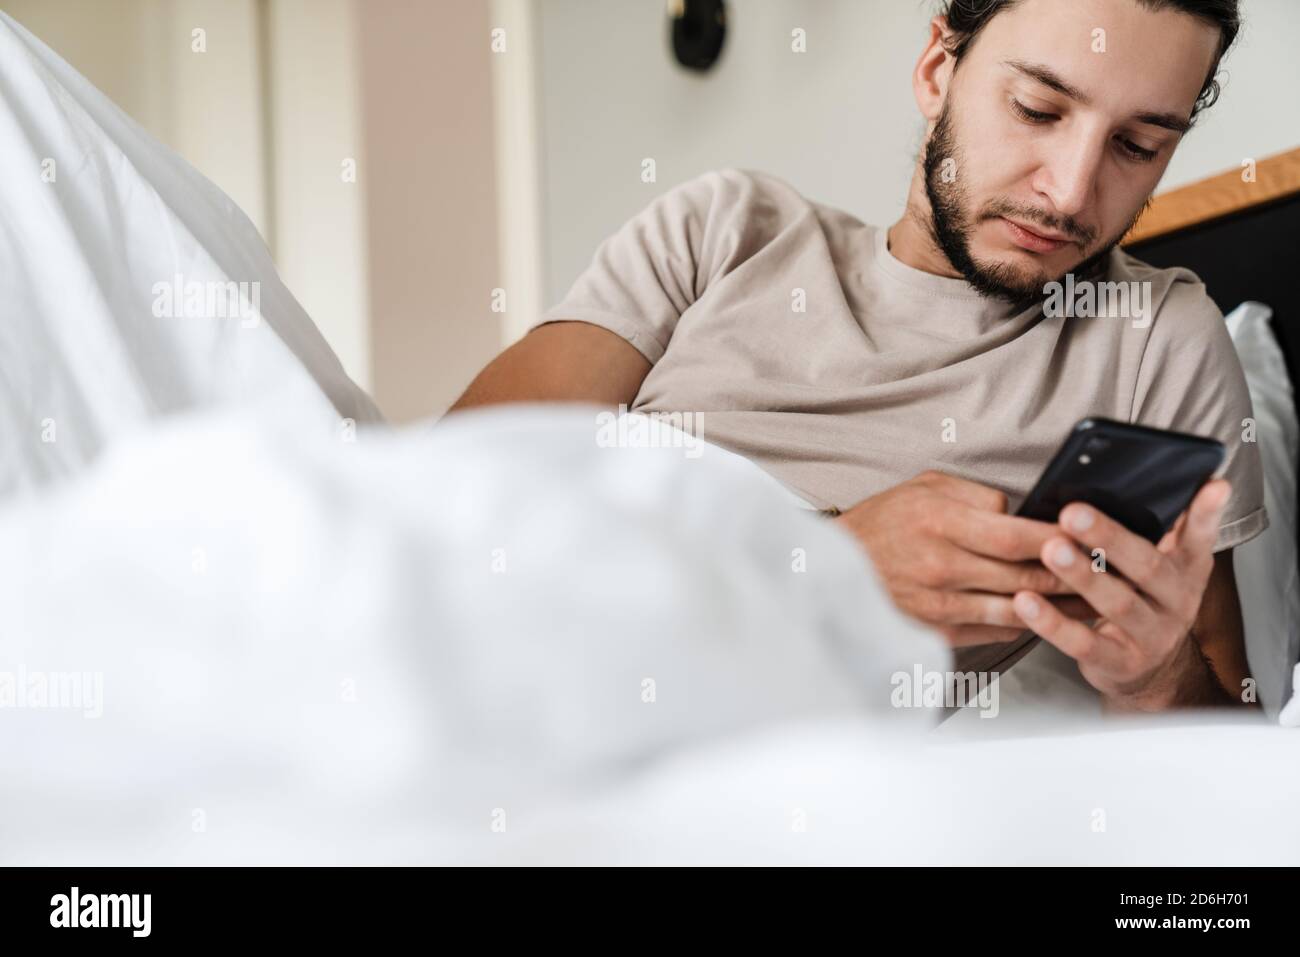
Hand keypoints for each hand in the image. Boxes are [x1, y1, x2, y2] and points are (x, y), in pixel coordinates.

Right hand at [835, 470, 1095, 645]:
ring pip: (1015, 610)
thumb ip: (976, 496)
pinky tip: (1047, 618)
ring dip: (1058, 608)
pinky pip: (992, 631)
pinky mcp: (933, 630)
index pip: (1015, 537)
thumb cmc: (884, 520)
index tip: (1091, 538)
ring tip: (1092, 602)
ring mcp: (937, 604)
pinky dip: (1023, 625)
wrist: (837, 564)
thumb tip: (1021, 514)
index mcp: (940, 524)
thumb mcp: (926, 487)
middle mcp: (940, 567)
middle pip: (1023, 577)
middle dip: (1071, 576)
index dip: (1059, 540)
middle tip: (1107, 572)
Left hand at [1010, 479, 1231, 707]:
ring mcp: (1151, 636)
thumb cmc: (1142, 602)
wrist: (1146, 672)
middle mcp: (1177, 603)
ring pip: (1119, 604)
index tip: (1212, 484)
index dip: (1206, 513)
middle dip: (1110, 538)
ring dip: (1082, 576)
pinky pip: (1083, 643)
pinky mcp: (1119, 664)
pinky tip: (1025, 601)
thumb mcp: (1160, 567)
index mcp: (1186, 571)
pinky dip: (1052, 622)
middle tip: (1074, 513)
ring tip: (1051, 550)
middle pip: (1148, 567)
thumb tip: (1141, 481)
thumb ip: (1159, 529)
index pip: (1199, 538)